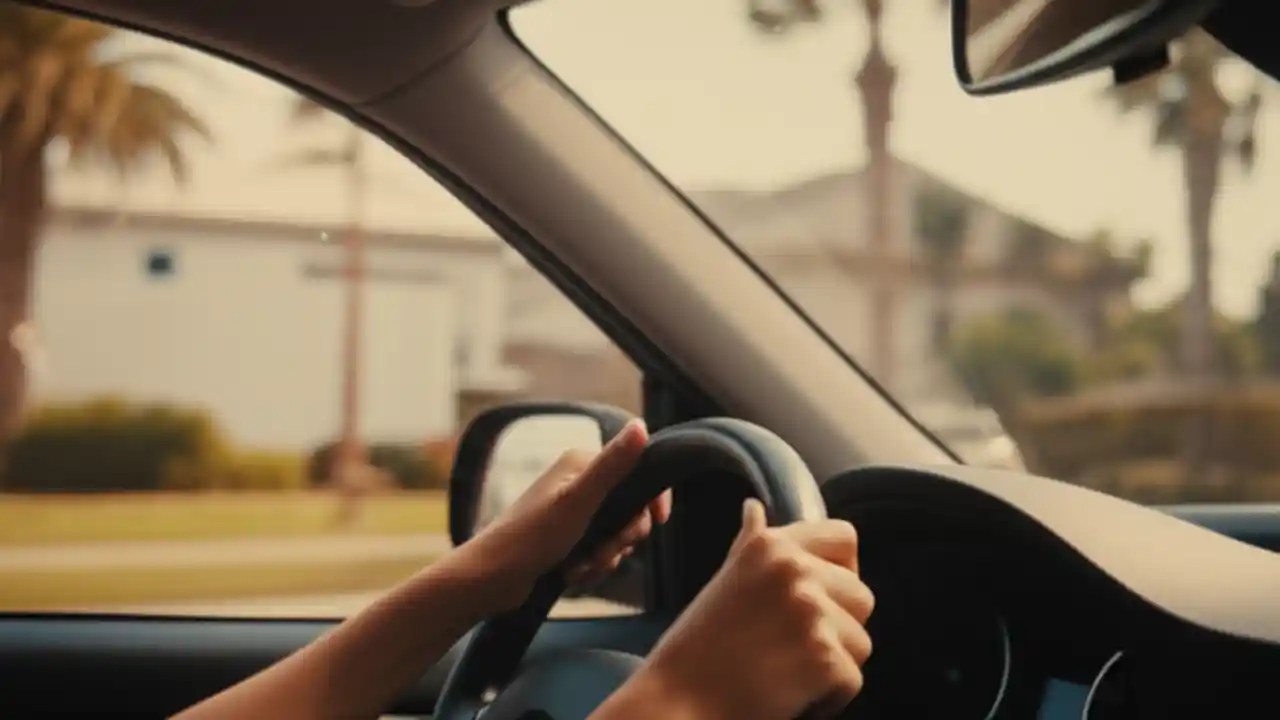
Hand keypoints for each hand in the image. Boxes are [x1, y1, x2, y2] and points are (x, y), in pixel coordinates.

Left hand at [464, 419, 671, 610]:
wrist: (491, 579)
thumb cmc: (531, 537)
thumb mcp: (578, 501)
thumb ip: (612, 466)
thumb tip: (641, 425)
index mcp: (581, 464)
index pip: (637, 472)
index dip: (652, 499)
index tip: (658, 521)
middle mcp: (578, 483)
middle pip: (630, 510)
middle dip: (621, 539)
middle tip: (603, 552)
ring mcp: (573, 512)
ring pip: (615, 536)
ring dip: (605, 558)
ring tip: (580, 567)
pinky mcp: (567, 538)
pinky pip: (599, 553)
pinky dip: (591, 567)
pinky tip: (572, 574)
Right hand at [616, 499, 873, 719]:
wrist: (679, 703)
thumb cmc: (699, 648)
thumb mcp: (724, 581)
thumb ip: (751, 544)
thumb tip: (754, 508)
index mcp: (771, 547)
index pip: (845, 538)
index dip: (842, 571)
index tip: (820, 597)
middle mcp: (794, 570)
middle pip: (862, 596)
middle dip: (839, 627)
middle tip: (792, 647)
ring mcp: (811, 613)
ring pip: (862, 641)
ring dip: (834, 664)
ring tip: (786, 672)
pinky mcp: (825, 657)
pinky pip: (853, 679)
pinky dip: (828, 697)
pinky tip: (789, 695)